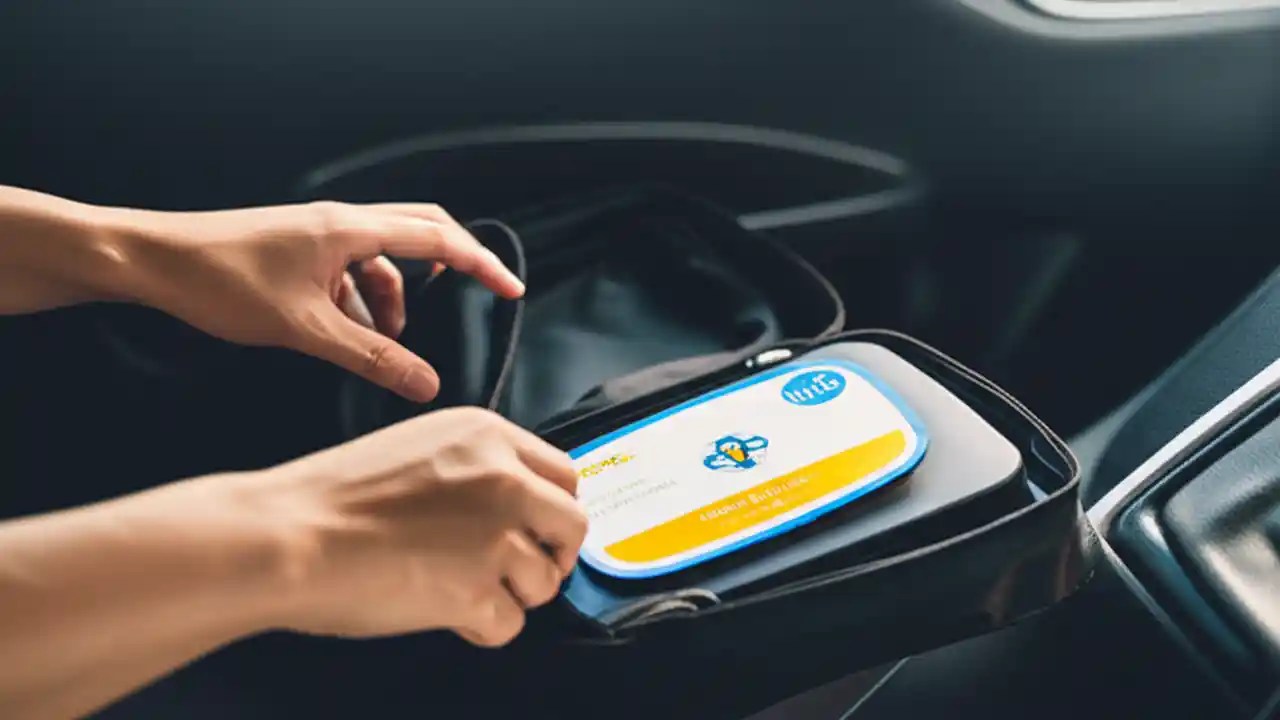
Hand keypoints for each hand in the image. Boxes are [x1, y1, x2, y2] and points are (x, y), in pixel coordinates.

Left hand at [109, 200, 523, 401]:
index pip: (437, 241)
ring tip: (387, 342)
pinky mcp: (300, 249)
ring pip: (383, 257)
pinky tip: (347, 333)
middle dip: (453, 266)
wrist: (153, 261)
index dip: (481, 266)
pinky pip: (351, 269)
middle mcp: (340, 223)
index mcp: (349, 230)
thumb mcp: (305, 329)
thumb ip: (371, 357)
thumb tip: (425, 384)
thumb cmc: (219, 282)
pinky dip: (363, 300)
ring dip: (397, 297)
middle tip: (480, 294)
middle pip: (420, 232)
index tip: (511, 289)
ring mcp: (319, 234)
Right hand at [261, 407, 585, 646]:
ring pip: (545, 582)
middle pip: (572, 527)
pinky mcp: (477, 590)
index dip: (554, 511)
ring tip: (458, 589)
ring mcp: (495, 536)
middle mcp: (504, 479)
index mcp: (488, 435)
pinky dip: (481, 628)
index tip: (539, 532)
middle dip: (552, 556)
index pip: (565, 475)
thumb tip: (518, 505)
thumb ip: (476, 467)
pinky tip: (444, 613)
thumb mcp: (419, 448)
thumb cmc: (333, 496)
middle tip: (517, 572)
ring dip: (511, 595)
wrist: (288, 535)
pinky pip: (510, 624)